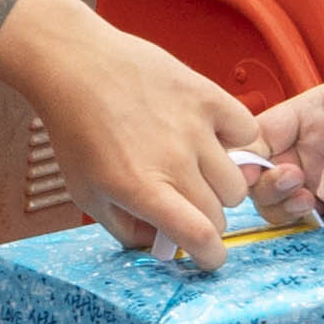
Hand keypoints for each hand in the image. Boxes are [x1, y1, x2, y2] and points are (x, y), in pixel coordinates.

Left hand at [0, 0, 261, 270]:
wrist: (75, 66)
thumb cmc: (77, 132)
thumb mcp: (87, 194)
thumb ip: (126, 230)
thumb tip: (163, 246)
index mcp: (141, 190)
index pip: (201, 238)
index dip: (210, 257)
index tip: (208, 257)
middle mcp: (173, 161)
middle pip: (221, 215)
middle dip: (206, 219)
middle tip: (186, 203)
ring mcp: (194, 127)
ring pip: (238, 181)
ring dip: (221, 185)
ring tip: (196, 169)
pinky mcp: (207, 95)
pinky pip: (247, 133)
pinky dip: (237, 142)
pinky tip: (213, 138)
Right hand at [249, 79, 323, 237]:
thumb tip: (323, 184)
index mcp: (320, 110)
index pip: (266, 127)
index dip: (249, 148)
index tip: (250, 166)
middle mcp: (317, 146)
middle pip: (263, 167)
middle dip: (262, 178)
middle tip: (291, 181)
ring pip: (276, 198)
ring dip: (278, 202)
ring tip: (306, 198)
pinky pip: (302, 222)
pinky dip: (297, 223)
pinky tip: (316, 215)